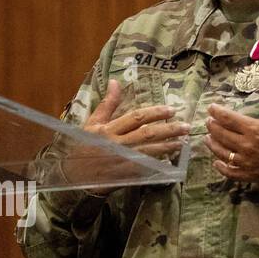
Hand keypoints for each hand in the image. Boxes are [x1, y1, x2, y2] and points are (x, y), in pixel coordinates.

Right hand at [65, 78, 191, 194]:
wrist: (73, 175)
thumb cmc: (83, 146)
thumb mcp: (92, 122)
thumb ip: (107, 104)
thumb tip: (116, 82)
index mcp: (108, 129)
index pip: (135, 118)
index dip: (154, 113)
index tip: (171, 110)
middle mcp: (116, 143)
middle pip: (146, 134)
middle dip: (168, 130)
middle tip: (185, 127)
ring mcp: (120, 160)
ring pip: (148, 151)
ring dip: (167, 147)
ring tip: (183, 142)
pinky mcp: (123, 175)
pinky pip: (143, 169)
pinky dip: (157, 165)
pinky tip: (170, 162)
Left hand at [204, 66, 258, 183]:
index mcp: (254, 129)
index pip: (227, 118)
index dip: (217, 112)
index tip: (211, 108)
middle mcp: (246, 146)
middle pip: (221, 135)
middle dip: (212, 127)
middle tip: (208, 122)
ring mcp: (247, 162)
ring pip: (222, 153)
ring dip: (213, 145)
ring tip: (208, 138)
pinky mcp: (250, 175)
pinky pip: (231, 172)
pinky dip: (222, 167)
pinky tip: (217, 163)